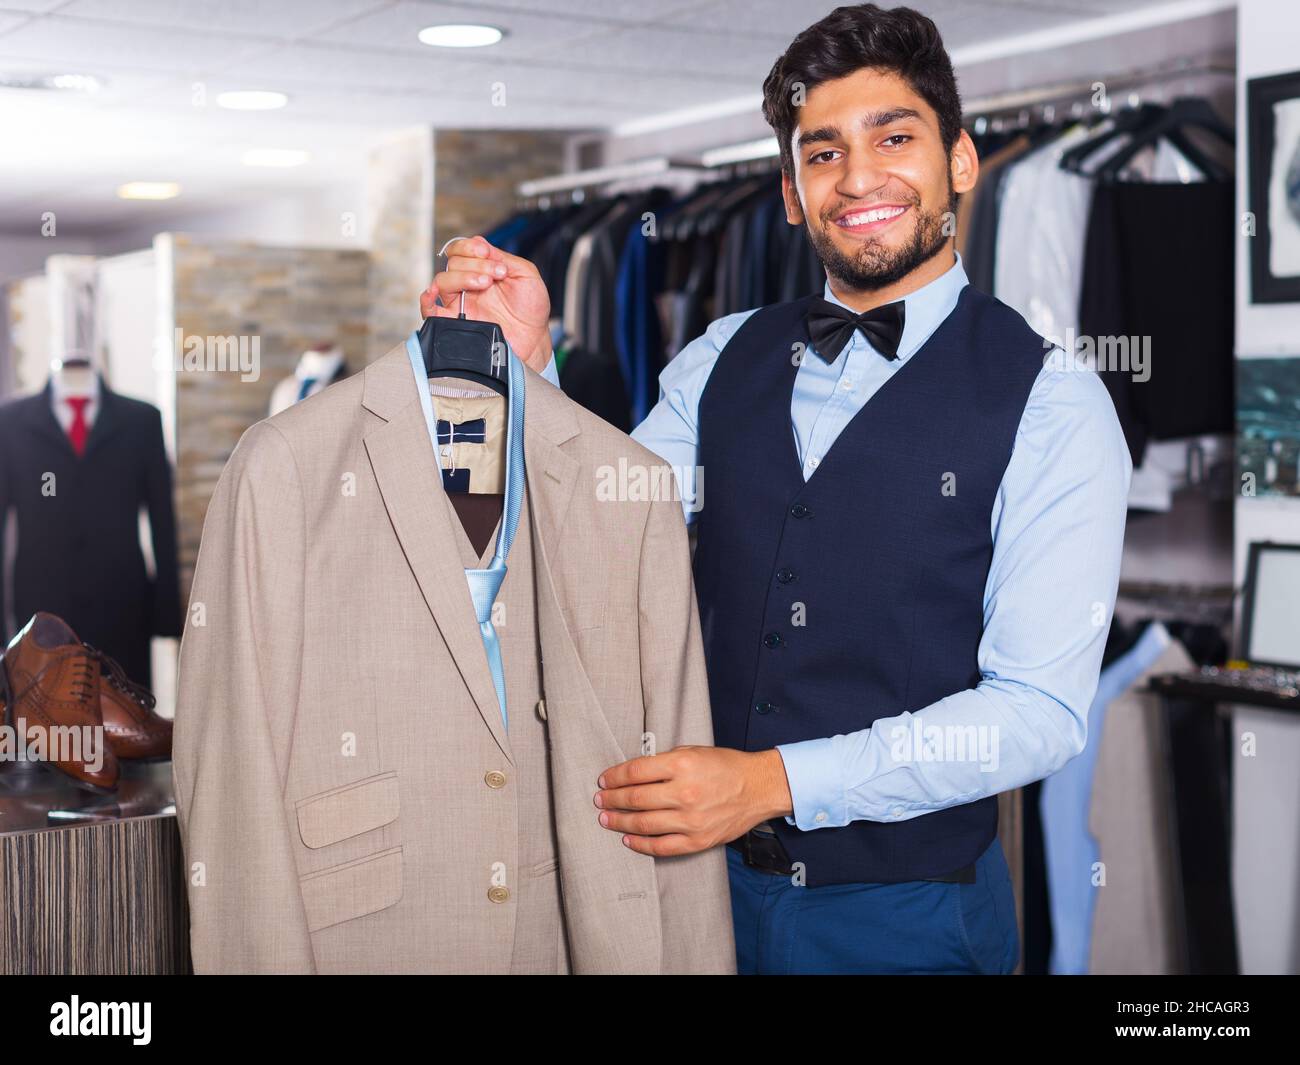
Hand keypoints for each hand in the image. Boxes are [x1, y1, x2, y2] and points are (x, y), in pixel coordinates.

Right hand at [420, 235, 552, 373]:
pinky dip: (426, 301)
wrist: (533, 337)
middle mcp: (467, 284)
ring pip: (442, 280)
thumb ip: (503, 256)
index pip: (461, 249)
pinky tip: (433, 294)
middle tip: (497, 275)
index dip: (470, 247)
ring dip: (463, 277)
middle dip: (476, 264)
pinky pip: (430, 310)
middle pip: (453, 262)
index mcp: (482, 269)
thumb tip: (479, 242)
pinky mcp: (456, 321)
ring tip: (485, 284)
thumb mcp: (526, 274)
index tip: (487, 253)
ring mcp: (460, 302)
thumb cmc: (531, 308)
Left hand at [594, 746, 793, 856]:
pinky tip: (628, 840)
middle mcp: (685, 793)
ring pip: (643, 824)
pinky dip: (640, 845)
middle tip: (599, 800)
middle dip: (611, 800)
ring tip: (606, 820)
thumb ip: (664, 762)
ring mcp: (691, 820)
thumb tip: (632, 775)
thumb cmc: (725, 767)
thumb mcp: (693, 752)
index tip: (603, 780)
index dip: (614, 777)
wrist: (759, 788)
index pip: (636, 772)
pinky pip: (661, 847)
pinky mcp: (698, 840)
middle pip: (635, 799)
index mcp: (682, 765)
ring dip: (619, 822)